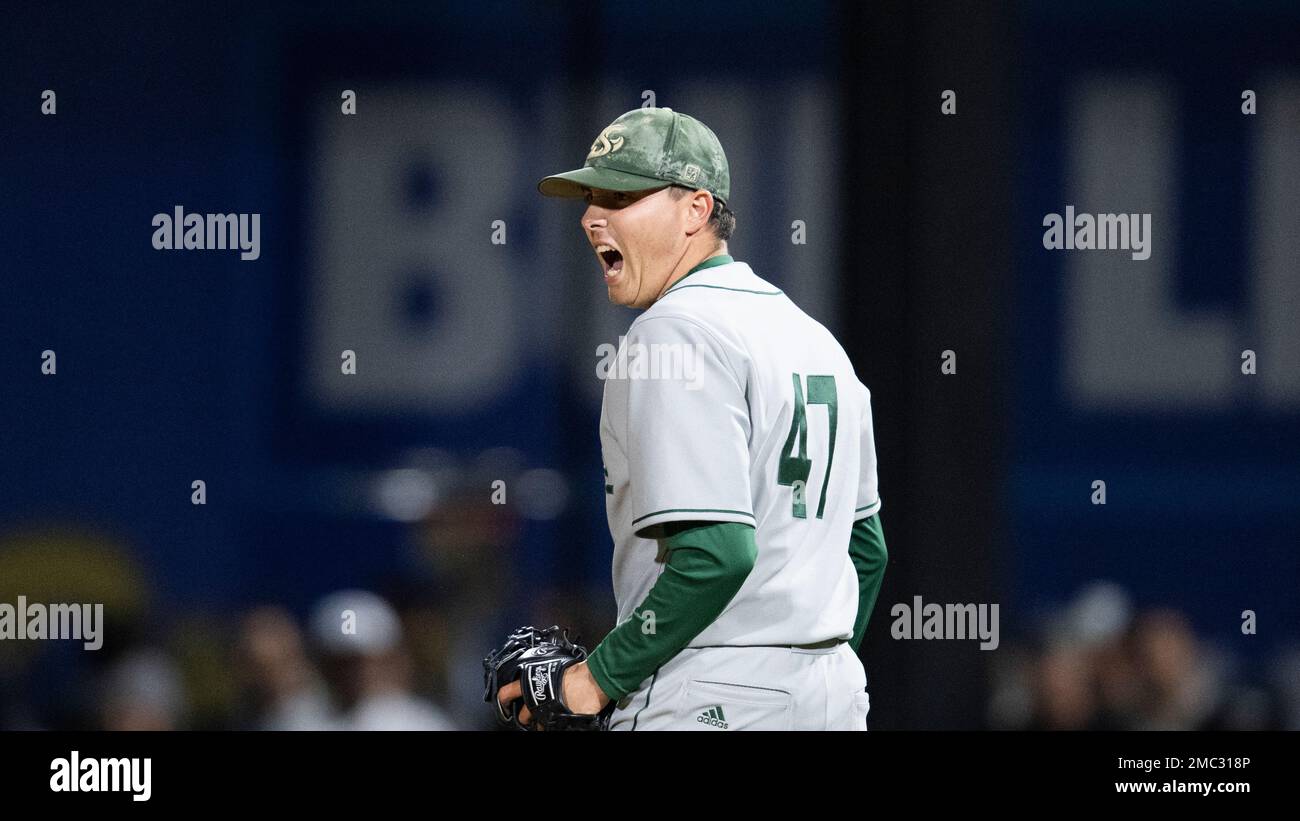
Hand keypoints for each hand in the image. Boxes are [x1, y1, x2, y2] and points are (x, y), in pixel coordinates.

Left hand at [496, 660, 611, 727]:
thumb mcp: (554, 665)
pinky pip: (554, 728)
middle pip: (523, 715)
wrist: (592, 680)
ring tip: (548, 721)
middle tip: (531, 716)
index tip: (505, 705)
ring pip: (538, 725)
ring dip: (542, 724)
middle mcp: (534, 699)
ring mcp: (545, 712)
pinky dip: (556, 726)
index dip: (503, 701)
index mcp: (529, 682)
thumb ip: (544, 674)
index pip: (507, 692)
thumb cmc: (576, 670)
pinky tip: (560, 722)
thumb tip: (543, 676)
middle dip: (526, 717)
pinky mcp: (558, 721)